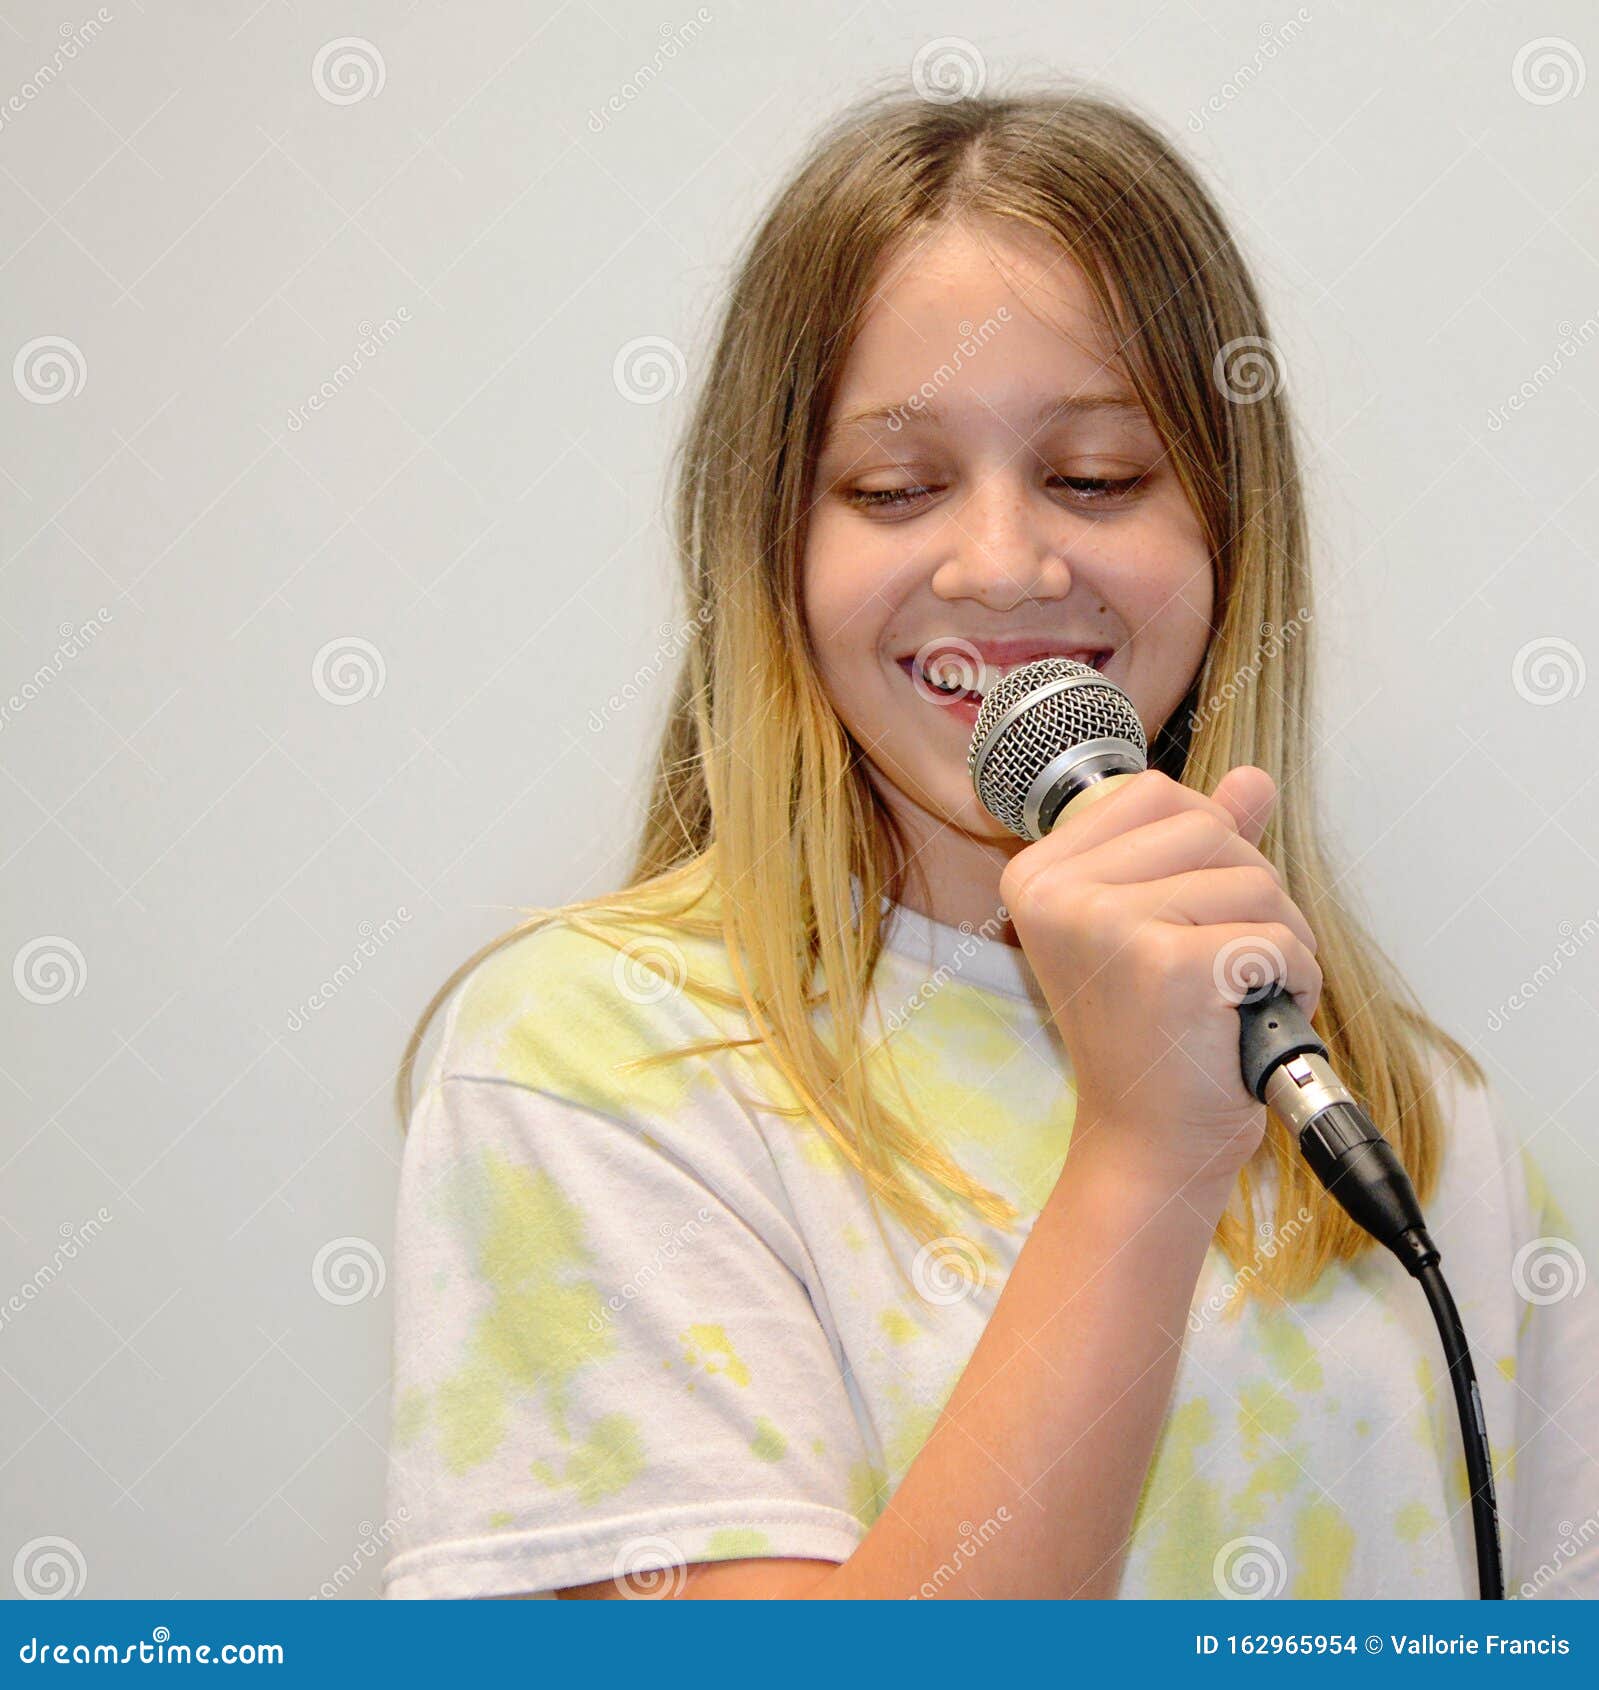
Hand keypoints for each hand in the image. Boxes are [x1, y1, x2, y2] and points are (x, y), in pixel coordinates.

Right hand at [998, 767, 1321, 1193]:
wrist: (1148, 1145)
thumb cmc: (1153, 1039)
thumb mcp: (1160, 923)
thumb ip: (1198, 845)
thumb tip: (1252, 780)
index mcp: (1038, 874)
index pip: (1158, 794)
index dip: (1207, 847)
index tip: (1187, 917)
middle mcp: (1057, 893)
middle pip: (1210, 830)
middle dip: (1251, 893)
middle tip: (1226, 964)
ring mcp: (1107, 926)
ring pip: (1253, 879)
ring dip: (1279, 937)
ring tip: (1241, 994)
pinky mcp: (1168, 966)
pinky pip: (1278, 935)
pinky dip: (1295, 977)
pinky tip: (1254, 1016)